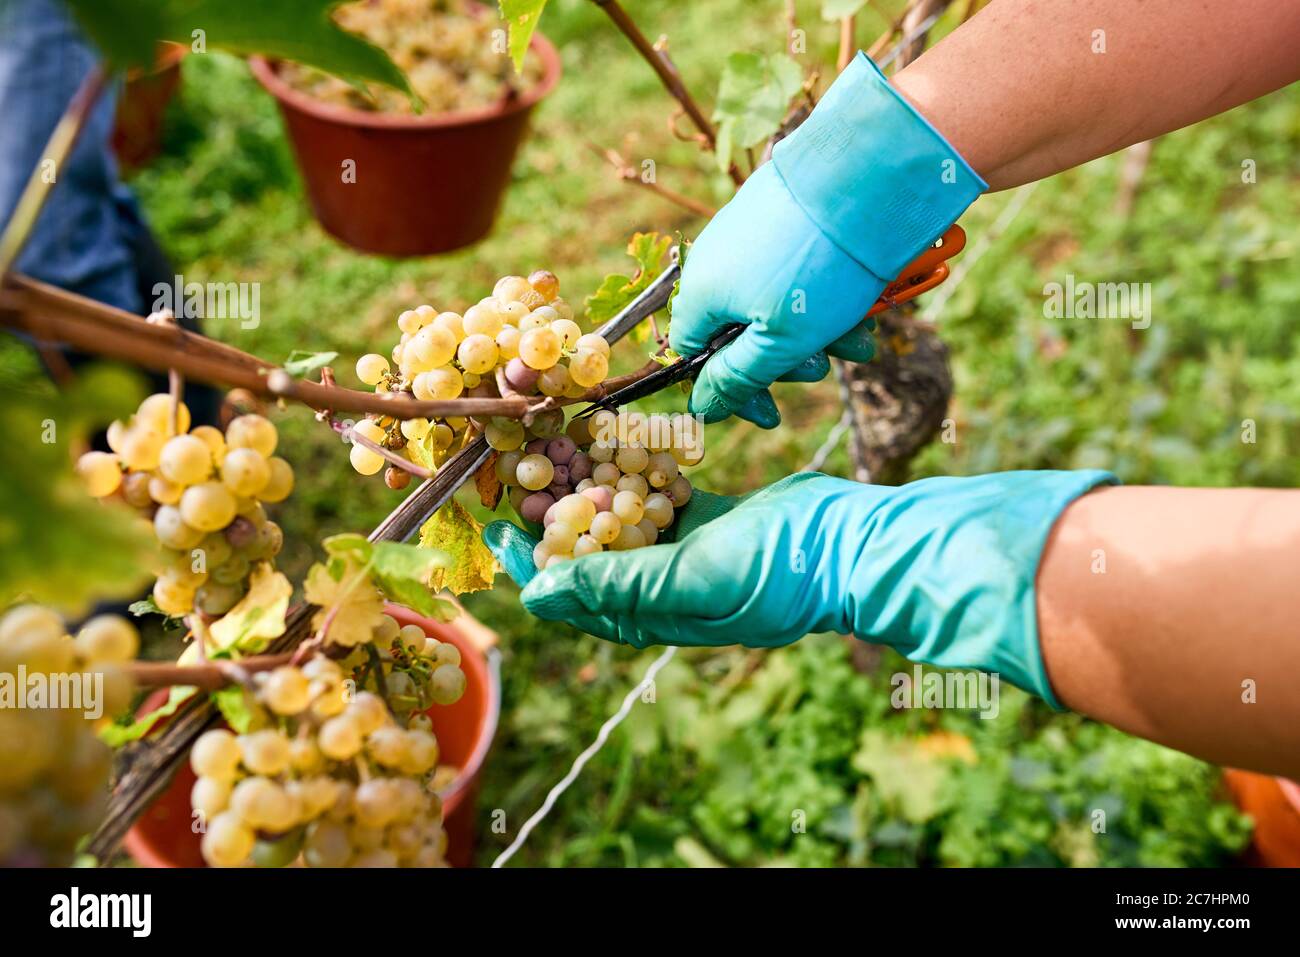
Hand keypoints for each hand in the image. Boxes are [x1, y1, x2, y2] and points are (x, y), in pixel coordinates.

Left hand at [484, 469, 1115, 704]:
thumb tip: (541, 598)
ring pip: (620, 518)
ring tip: (555, 448)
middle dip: (553, 514)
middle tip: (520, 471)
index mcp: (655, 614)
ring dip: (588, 486)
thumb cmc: (777, 573)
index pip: (575, 595)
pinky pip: (659, 494)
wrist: (852, 545)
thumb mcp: (692, 584)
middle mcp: (665, 586)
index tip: (497, 529)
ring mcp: (689, 550)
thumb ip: (619, 588)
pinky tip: (613, 443)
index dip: (533, 565)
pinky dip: (636, 471)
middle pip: (590, 552)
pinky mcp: (711, 518)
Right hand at [671, 52, 985, 426]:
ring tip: (859, 339)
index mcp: (701, 294)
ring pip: (777, 302)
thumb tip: (702, 408)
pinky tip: (865, 305)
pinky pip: (797, 270)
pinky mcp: (783, 212)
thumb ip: (737, 378)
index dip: (731, 389)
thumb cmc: (819, 267)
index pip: (696, 357)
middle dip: (785, 360)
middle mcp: (716, 260)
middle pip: (740, 332)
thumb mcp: (780, 341)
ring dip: (817, 333)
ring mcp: (750, 232)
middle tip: (821, 367)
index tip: (769, 414)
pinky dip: (828, 296)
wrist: (864, 174)